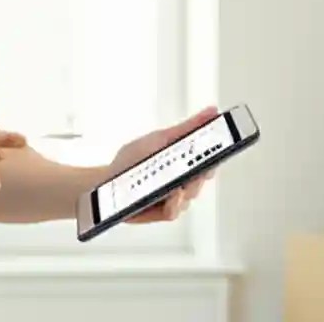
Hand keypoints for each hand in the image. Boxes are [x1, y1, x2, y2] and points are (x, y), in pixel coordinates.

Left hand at [107, 106, 218, 223]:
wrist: (106, 179)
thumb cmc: (132, 159)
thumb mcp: (160, 139)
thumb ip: (187, 128)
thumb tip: (212, 111)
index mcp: (183, 161)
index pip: (209, 160)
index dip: (215, 157)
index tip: (217, 152)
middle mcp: (182, 181)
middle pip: (203, 179)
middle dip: (202, 173)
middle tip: (199, 167)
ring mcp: (174, 198)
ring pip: (191, 196)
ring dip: (186, 188)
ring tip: (178, 182)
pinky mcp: (162, 212)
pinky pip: (175, 211)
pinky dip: (173, 203)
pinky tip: (170, 195)